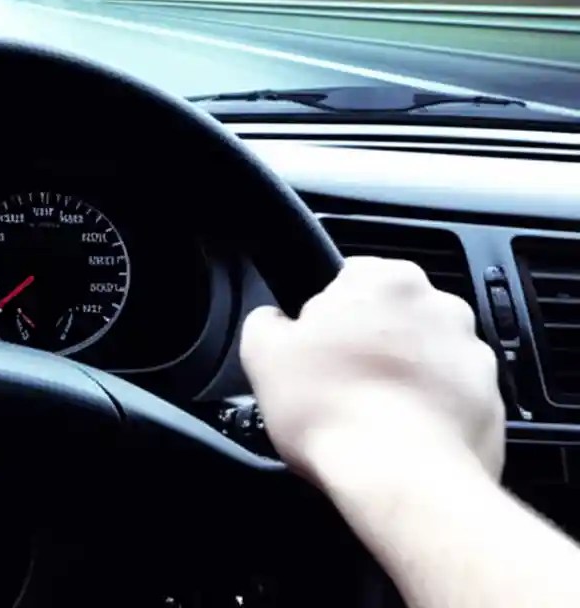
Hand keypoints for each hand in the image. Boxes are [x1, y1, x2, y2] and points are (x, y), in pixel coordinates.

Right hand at [241, 256, 503, 486]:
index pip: (349, 276)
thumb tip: (273, 320)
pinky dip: (429, 410)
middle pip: (392, 315)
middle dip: (369, 342)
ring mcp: (474, 353)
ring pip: (424, 356)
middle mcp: (440, 305)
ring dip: (401, 376)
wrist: (401, 479)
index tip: (314, 348)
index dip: (326, 314)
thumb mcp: (262, 355)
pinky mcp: (492, 400)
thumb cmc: (330, 408)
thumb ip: (264, 321)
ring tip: (369, 416)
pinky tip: (400, 436)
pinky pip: (451, 396)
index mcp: (386, 278)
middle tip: (336, 383)